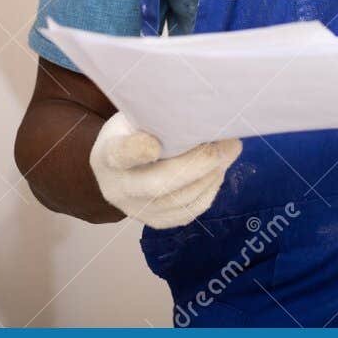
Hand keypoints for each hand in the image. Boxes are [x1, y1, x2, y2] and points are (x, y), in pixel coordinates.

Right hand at [89, 111, 240, 228]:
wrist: (115, 169)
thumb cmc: (131, 133)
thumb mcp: (136, 116)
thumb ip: (162, 118)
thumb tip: (208, 116)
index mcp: (108, 154)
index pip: (120, 154)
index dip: (137, 151)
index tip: (155, 144)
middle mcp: (119, 188)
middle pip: (158, 185)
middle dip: (198, 165)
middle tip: (224, 145)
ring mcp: (137, 210)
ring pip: (179, 201)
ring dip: (211, 176)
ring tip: (228, 151)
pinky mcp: (156, 221)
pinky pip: (188, 212)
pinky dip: (209, 190)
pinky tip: (218, 171)